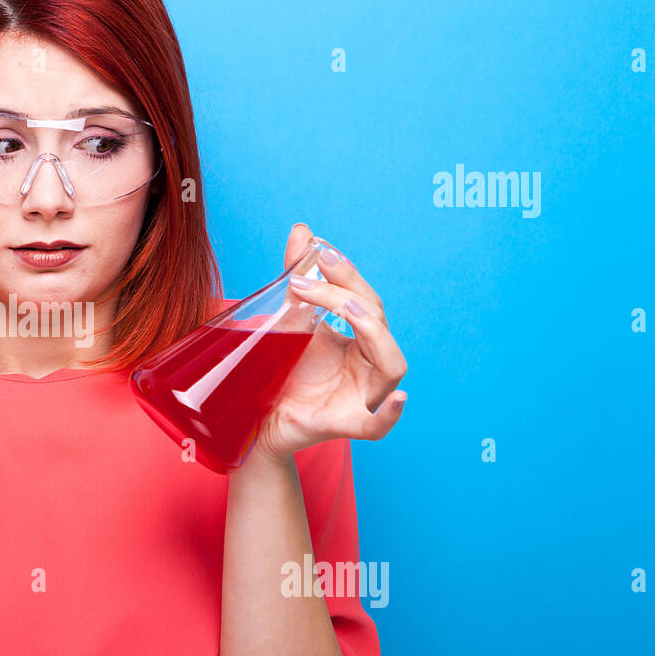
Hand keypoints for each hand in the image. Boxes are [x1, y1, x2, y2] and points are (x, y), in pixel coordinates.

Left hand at [247, 223, 408, 463]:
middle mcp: (368, 364)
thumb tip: (302, 230)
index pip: (365, 300)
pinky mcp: (347, 425)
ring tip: (346, 310)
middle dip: (346, 293)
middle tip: (304, 277)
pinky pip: (378, 425)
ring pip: (391, 364)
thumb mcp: (288, 321)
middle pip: (377, 322)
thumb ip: (299, 278)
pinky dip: (390, 414)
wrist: (256, 418)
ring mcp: (362, 396)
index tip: (315, 251)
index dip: (346, 274)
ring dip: (372, 332)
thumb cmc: (281, 373)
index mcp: (359, 340)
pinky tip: (398, 398)